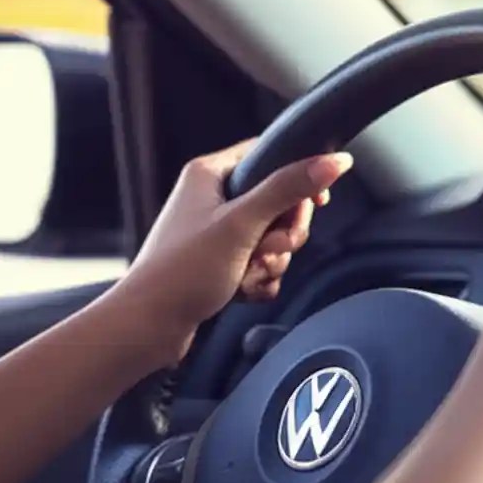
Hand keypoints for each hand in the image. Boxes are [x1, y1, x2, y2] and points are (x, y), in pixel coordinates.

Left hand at [106, 139, 352, 358]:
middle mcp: (212, 198)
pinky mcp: (220, 263)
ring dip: (272, 261)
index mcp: (210, 173)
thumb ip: (288, 189)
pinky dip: (259, 279)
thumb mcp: (242, 224)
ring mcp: (217, 233)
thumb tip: (334, 160)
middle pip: (279, 201)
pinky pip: (261, 263)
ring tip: (249, 274)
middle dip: (283, 233)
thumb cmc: (183, 271)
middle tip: (268, 250)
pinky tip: (244, 290)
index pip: (269, 154)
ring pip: (274, 237)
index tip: (317, 200)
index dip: (298, 175)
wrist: (147, 328)